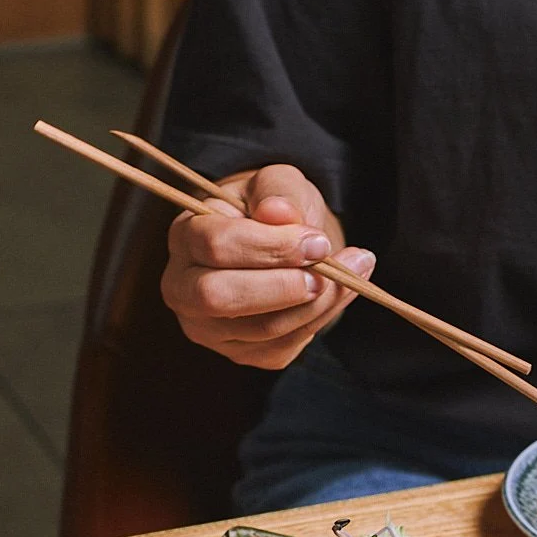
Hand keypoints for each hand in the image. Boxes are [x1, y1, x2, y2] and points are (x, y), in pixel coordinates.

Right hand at [161, 164, 374, 368]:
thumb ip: (279, 192)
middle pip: (220, 297)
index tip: (317, 242)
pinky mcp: (242, 353)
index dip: (270, 246)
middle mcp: (183, 288)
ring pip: (261, 328)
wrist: (278, 244)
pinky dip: (320, 319)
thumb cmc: (270, 209)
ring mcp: (209, 328)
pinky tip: (341, 292)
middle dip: (282, 286)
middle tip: (326, 270)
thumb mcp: (276, 183)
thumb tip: (279, 213)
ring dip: (315, 303)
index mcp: (184, 236)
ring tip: (353, 271)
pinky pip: (284, 345)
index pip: (215, 245)